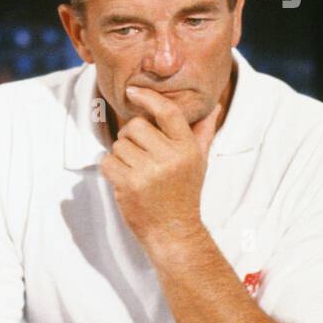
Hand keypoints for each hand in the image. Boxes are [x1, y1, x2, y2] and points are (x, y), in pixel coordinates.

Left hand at [99, 86, 220, 249]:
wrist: (174, 231)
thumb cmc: (184, 193)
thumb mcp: (199, 162)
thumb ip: (203, 134)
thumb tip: (214, 108)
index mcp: (187, 148)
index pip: (168, 112)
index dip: (148, 97)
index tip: (132, 91)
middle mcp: (170, 158)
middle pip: (135, 126)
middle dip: (130, 137)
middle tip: (139, 154)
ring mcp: (148, 172)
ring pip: (119, 144)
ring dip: (121, 156)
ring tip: (136, 171)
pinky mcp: (128, 184)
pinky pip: (107, 161)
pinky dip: (110, 169)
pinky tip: (123, 180)